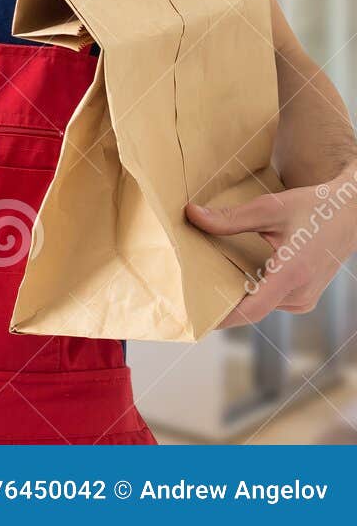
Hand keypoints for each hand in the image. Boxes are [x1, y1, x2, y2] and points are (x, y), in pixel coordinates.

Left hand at [186, 177, 356, 327]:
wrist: (352, 212)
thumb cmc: (317, 207)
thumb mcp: (271, 208)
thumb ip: (231, 218)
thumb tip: (192, 215)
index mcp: (294, 273)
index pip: (252, 309)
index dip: (222, 317)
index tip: (195, 318)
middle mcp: (301, 292)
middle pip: (251, 308)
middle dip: (220, 304)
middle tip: (186, 295)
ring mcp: (304, 298)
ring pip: (260, 305)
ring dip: (234, 297)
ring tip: (202, 283)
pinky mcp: (303, 296)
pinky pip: (269, 301)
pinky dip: (249, 292)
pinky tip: (229, 276)